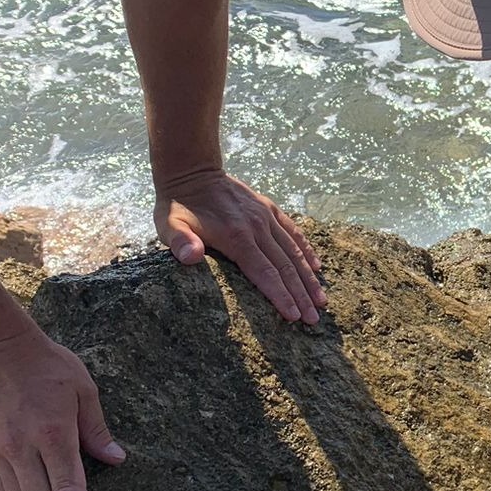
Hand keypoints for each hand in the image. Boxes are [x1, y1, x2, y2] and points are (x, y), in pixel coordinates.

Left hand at [154, 169, 325, 323]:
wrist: (191, 171)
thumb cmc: (177, 206)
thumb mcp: (169, 225)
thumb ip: (181, 242)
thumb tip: (192, 257)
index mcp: (236, 237)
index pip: (265, 272)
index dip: (281, 296)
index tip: (294, 316)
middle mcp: (257, 227)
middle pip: (285, 267)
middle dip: (301, 295)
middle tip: (314, 319)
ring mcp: (265, 217)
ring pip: (294, 252)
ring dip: (309, 278)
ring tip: (321, 300)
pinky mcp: (268, 209)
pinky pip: (293, 232)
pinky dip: (306, 250)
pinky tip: (317, 266)